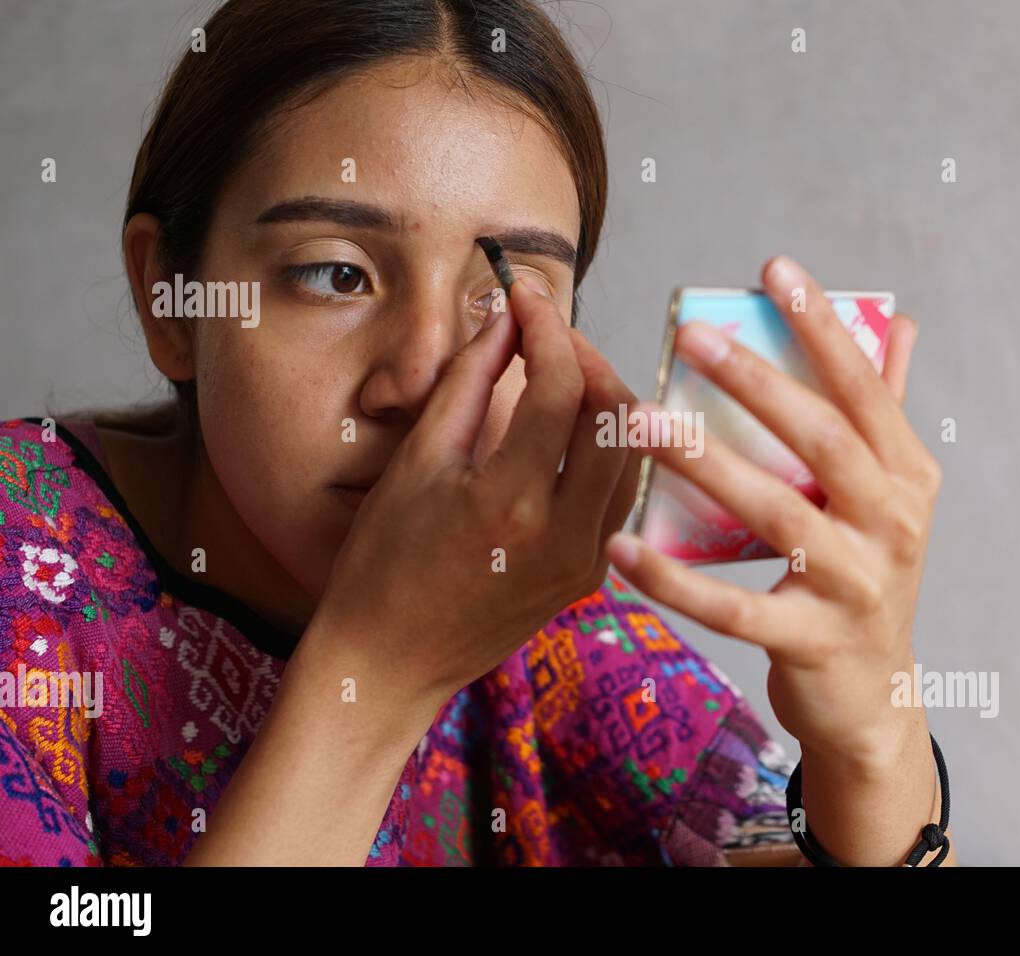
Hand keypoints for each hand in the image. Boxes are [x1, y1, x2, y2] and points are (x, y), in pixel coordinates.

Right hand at [309, 278, 644, 708]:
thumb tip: (504, 321)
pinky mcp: (591, 575)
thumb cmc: (383, 565)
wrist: (391, 662)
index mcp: (509, 504)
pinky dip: (606, 448)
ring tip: (562, 372)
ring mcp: (586, 561)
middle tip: (548, 333)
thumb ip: (467, 383)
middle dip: (589, 358)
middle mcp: (564, 536)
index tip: (525, 297)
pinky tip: (572, 428)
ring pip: (631, 455)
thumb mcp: (415, 463)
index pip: (562, 389)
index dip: (548, 328)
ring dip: (606, 401)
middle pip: (617, 417)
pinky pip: (621, 494)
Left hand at [605, 254, 937, 768]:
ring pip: (775, 512)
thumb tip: (899, 324)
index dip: (822, 327)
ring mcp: (855, 585)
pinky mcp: (810, 640)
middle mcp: (892, 524)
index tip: (775, 270)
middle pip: (820, 439)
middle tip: (690, 334)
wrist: (874, 695)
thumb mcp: (891, 494)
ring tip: (640, 420)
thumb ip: (886, 410)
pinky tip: (622, 545)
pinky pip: (734, 606)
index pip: (863, 389)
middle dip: (755, 380)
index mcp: (907, 476)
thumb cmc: (865, 575)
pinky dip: (675, 579)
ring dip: (704, 462)